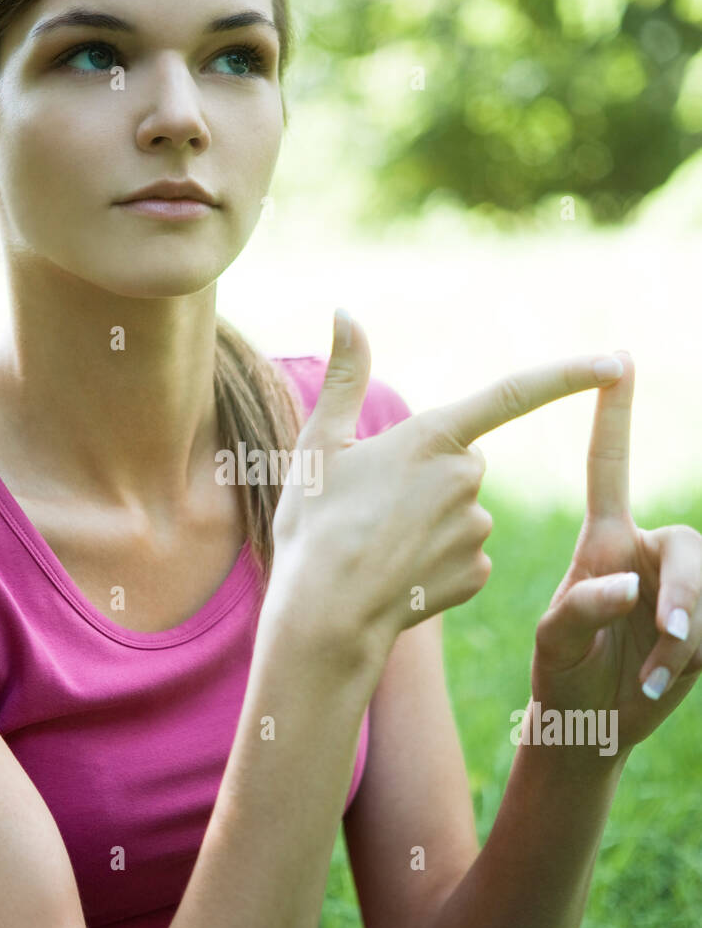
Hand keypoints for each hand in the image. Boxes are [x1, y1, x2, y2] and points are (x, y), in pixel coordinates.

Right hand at [269, 310, 630, 655]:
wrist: (323, 616)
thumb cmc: (314, 526)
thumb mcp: (319, 444)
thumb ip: (345, 375)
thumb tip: (345, 311)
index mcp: (433, 437)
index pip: (513, 393)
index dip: (569, 374)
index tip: (615, 360)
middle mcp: (466, 478)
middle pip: (465, 462)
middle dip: (432, 474)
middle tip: (376, 503)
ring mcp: (476, 529)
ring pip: (464, 510)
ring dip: (431, 520)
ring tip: (380, 543)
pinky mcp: (476, 573)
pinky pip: (465, 554)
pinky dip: (436, 560)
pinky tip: (400, 573)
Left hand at [531, 350, 701, 757]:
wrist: (590, 726)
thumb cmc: (563, 674)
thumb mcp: (556, 644)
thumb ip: (582, 611)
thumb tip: (628, 585)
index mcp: (604, 539)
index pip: (608, 465)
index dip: (613, 414)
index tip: (620, 359)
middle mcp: (646, 551)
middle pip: (687, 543)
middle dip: (685, 591)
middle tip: (669, 634)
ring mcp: (680, 585)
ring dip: (683, 638)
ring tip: (649, 674)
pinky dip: (690, 658)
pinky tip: (657, 682)